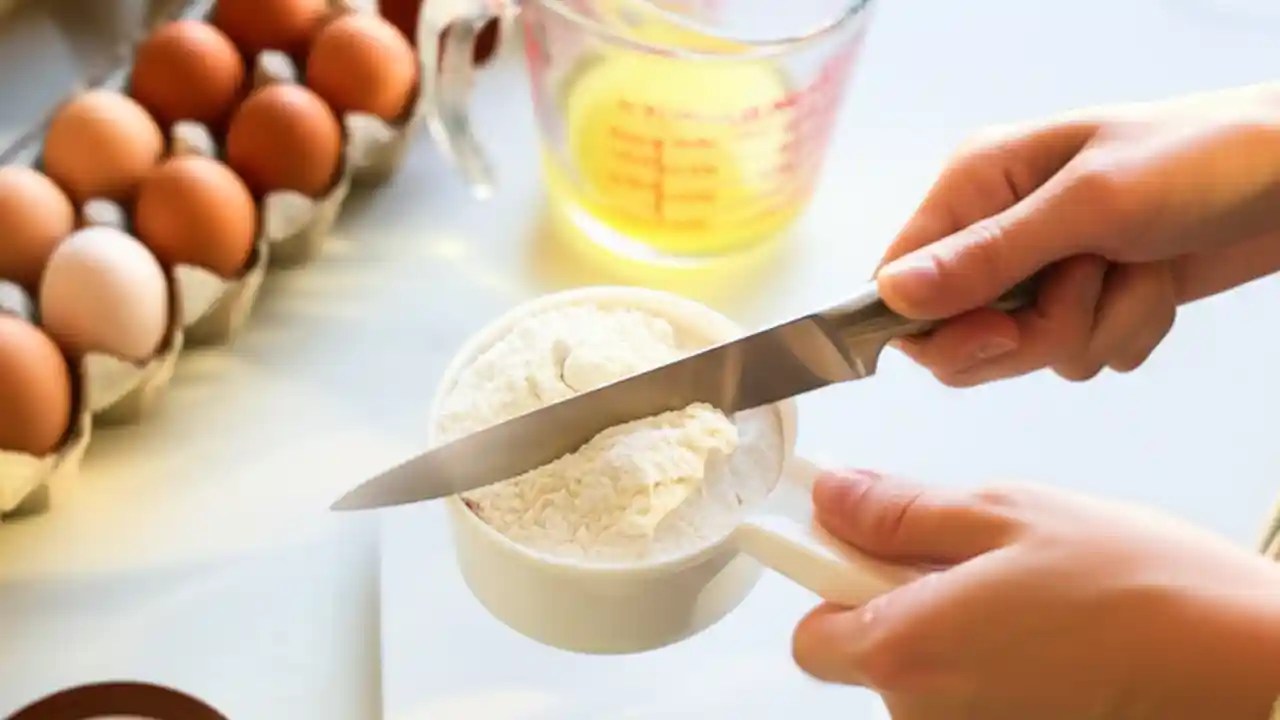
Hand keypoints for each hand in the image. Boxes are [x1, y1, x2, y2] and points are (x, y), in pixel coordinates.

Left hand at [791, 470, 1279, 718]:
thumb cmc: (1141, 587)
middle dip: (903, 606)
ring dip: (958, 635)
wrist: (1247, 662)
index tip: (852, 544)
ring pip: (930, 680)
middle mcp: (930, 716)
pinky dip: (998, 668)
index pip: (811, 636)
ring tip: (1033, 601)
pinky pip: (978, 700)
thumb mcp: (1008, 515)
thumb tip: (836, 498)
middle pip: (871, 659)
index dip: (829, 585)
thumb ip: (904, 513)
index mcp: (909, 651)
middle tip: (973, 564)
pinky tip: (1054, 639)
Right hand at [876, 83, 1279, 385]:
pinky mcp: (1088, 300)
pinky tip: (1153, 282)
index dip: (937, 326)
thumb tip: (893, 295)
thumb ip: (988, 257)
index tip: (1001, 332)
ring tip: (1136, 268)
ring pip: (1024, 352)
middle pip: (959, 332)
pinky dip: (1126, 332)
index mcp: (976, 185)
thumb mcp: (1088, 205)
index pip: (899, 280)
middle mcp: (997, 229)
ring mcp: (1044, 269)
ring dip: (1094, 328)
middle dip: (1033, 331)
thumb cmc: (1201, 160)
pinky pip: (1078, 355)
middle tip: (1087, 289)